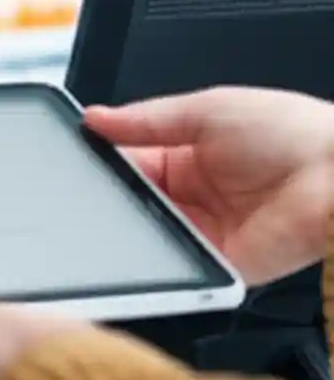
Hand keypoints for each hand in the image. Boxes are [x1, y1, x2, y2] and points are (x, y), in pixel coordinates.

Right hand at [85, 87, 333, 285]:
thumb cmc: (293, 132)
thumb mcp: (207, 110)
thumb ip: (146, 119)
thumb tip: (95, 118)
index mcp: (188, 154)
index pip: (130, 161)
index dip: (107, 161)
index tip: (85, 157)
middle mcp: (194, 195)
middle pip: (135, 200)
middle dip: (120, 195)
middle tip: (111, 186)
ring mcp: (206, 232)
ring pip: (150, 234)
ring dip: (140, 225)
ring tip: (141, 208)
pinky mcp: (222, 265)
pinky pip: (181, 269)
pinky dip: (165, 260)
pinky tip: (160, 240)